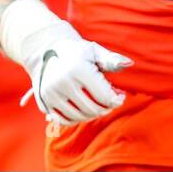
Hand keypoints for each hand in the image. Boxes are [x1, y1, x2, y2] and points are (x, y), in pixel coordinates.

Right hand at [13, 19, 132, 127]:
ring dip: (91, 114)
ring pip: (80, 117)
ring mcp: (51, 93)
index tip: (119, 95)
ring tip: (95, 104)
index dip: (116, 99)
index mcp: (77, 69)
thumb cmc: (76, 52)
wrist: (44, 50)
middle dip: (105, 108)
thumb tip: (129, 63)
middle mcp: (62, 82)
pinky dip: (75, 119)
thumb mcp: (94, 51)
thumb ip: (111, 59)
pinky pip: (64, 121)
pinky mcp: (43, 101)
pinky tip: (80, 110)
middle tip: (107, 101)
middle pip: (93, 109)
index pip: (105, 97)